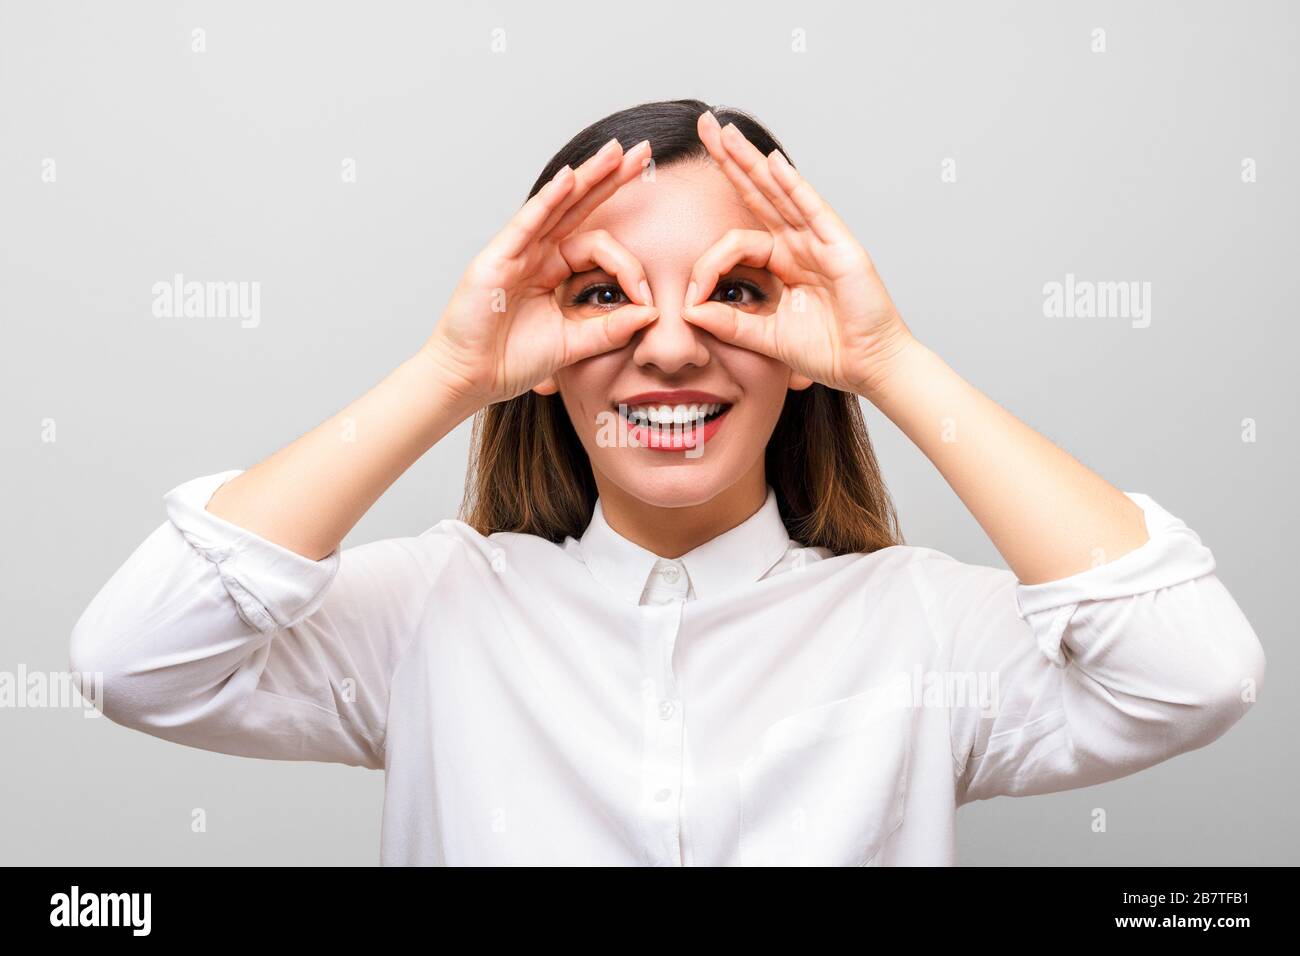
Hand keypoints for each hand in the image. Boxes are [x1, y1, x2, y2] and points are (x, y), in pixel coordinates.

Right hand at [420, 137, 659, 406]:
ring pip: (558, 205)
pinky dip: (549, 200)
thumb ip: (612, 329)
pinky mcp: (497, 258)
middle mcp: (537, 253)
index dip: (629, 265)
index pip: (599, 246)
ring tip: (616, 151)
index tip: (647, 295)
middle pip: (580, 207)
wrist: (471, 378)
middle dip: (611, 179)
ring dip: (588, 177)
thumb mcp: (574, 344)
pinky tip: (571, 178)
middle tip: (643, 152)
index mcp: (555, 270)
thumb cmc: (513, 360)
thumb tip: (652, 313)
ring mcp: (516, 252)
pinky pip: (528, 222)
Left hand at [682, 111, 917, 398]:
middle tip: (703, 125)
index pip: (737, 241)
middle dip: (730, 160)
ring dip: (752, 161)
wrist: (869, 367)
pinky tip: (773, 162)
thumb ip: (729, 324)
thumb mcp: (766, 339)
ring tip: (725, 131)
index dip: (708, 262)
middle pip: (758, 193)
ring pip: (780, 192)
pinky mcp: (841, 248)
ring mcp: (821, 242)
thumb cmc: (829, 352)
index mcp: (784, 263)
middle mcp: (800, 245)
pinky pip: (812, 210)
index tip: (691, 296)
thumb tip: (689, 311)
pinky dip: (793, 186)